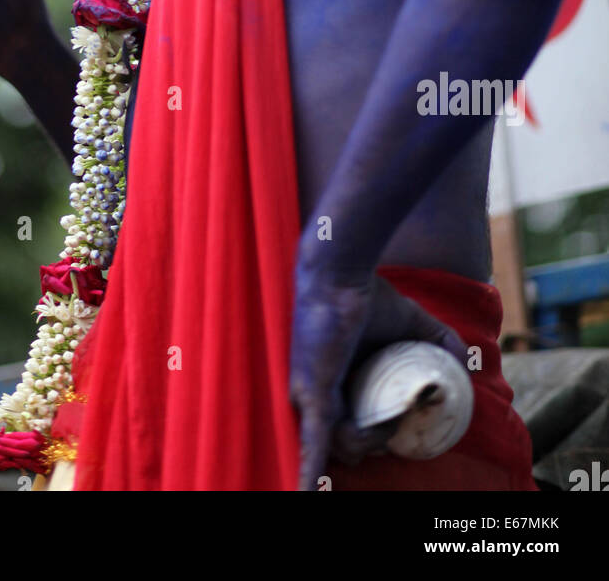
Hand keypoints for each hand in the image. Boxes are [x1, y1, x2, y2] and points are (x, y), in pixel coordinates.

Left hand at [289, 266, 467, 491]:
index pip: (358, 427)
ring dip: (375, 440)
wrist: (343, 273)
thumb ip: (440, 340)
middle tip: (400, 413)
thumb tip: (465, 363)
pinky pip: (312, 445)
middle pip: (353, 444)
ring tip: (392, 413)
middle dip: (382, 438)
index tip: (405, 416)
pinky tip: (306, 498)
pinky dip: (308, 475)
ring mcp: (311, 399)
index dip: (383, 432)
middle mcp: (320, 397)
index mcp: (339, 385)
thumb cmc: (368, 293)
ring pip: (346, 447)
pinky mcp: (312, 397)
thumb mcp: (412, 323)